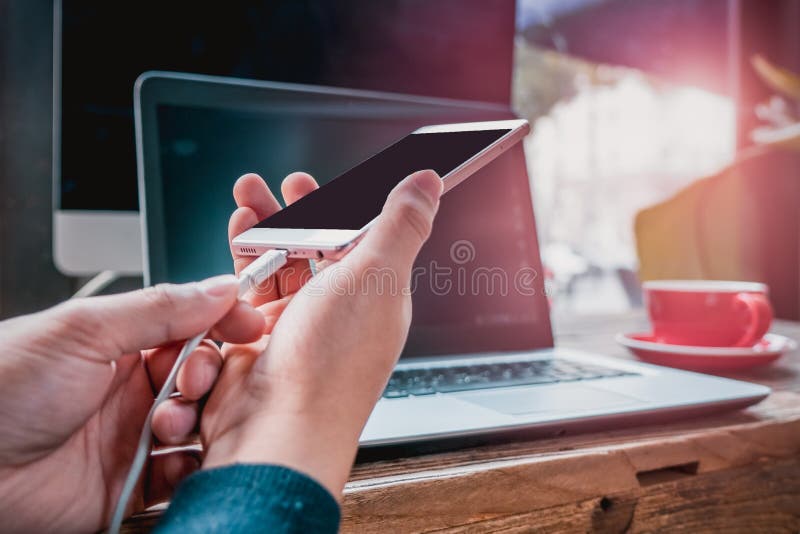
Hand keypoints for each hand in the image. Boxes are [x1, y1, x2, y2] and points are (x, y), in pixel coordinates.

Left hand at [0, 277, 263, 530]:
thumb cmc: (0, 389)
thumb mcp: (84, 331)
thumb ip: (160, 308)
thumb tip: (218, 287)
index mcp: (119, 343)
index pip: (191, 325)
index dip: (224, 324)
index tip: (250, 325)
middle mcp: (129, 388)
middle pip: (203, 375)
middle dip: (210, 375)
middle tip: (193, 381)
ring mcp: (130, 436)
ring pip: (197, 424)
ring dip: (196, 422)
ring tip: (165, 427)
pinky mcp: (127, 485)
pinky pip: (179, 474)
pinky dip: (189, 468)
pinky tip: (174, 461)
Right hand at [201, 169, 442, 496]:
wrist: (277, 432)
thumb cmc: (332, 368)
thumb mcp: (377, 277)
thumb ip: (400, 225)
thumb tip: (427, 183)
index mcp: (373, 297)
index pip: (354, 239)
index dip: (332, 207)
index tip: (309, 182)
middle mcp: (334, 313)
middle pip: (307, 249)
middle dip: (284, 214)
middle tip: (262, 188)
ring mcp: (292, 329)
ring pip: (271, 267)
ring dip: (256, 234)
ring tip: (242, 206)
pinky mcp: (252, 344)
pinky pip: (241, 297)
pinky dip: (234, 271)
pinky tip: (231, 253)